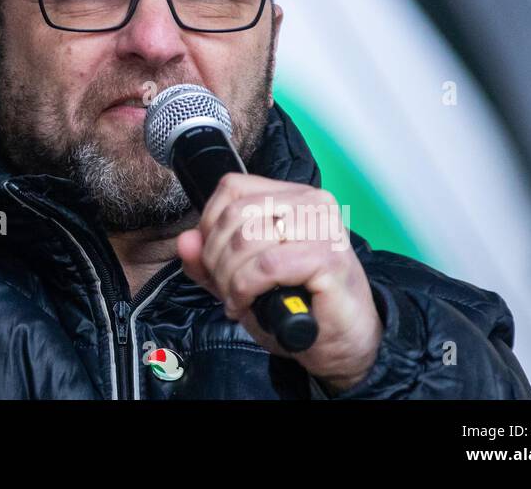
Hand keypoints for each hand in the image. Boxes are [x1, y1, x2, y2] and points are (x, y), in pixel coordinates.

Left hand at [176, 172, 381, 392]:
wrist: (344, 342)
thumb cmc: (297, 304)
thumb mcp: (241, 279)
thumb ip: (209, 260)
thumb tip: (185, 241)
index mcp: (290, 196)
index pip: (231, 188)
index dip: (209, 225)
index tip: (214, 260)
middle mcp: (309, 202)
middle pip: (234, 215)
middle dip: (217, 259)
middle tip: (226, 288)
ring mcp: (322, 227)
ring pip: (247, 239)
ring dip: (231, 277)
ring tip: (238, 298)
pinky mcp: (329, 257)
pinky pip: (267, 265)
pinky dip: (247, 288)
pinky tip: (250, 303)